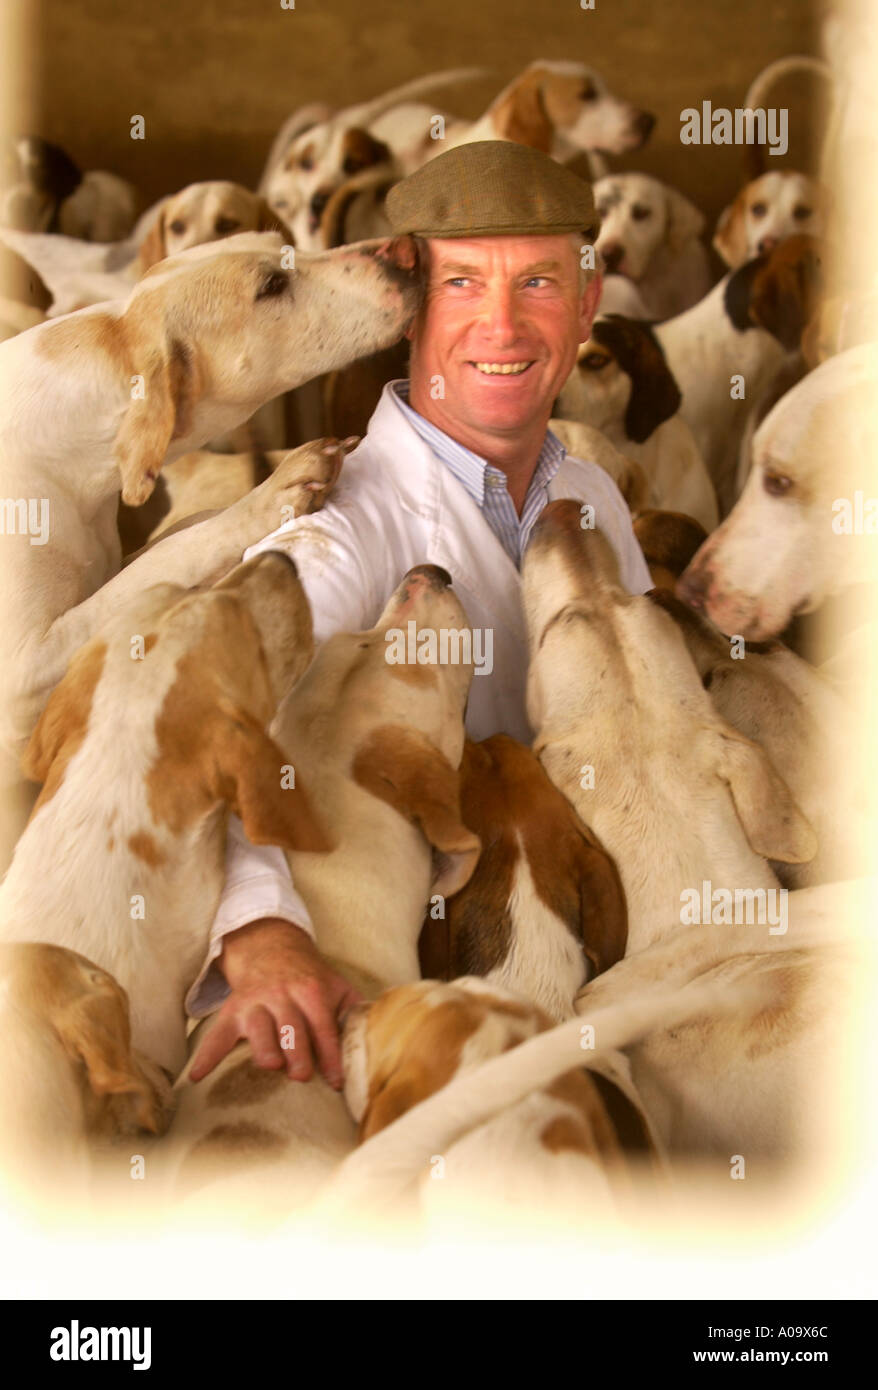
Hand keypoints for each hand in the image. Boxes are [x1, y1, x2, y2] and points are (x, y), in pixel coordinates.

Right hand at [189, 918, 361, 1087]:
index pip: (324, 1028)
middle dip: (298, 1055)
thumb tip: (376, 1038)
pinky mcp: (233, 1011)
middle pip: (292, 1030)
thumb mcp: (337, 985)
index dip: (331, 1057)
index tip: (336, 1083)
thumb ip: (354, 1010)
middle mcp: (282, 995)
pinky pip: (217, 1034)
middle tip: (302, 1076)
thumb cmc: (310, 977)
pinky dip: (206, 1056)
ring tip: (272, 1066)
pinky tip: (197, 1076)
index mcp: (312, 991)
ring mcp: (256, 1003)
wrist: (272, 947)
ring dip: (265, 1052)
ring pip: (259, 1031)